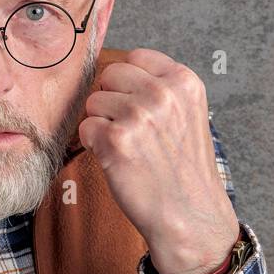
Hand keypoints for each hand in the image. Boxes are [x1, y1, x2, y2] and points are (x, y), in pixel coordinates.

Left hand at [77, 48, 238, 273]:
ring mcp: (138, 114)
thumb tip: (117, 72)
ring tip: (127, 147)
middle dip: (112, 100)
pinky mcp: (115, 139)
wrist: (189, 216)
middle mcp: (162, 93)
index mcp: (184, 81)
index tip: (138, 105)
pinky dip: (92, 144)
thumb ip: (161, 88)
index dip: (129, 83)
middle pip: (110, 74)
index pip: (136, 57)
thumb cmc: (184, 169)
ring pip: (94, 101)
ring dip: (102, 124)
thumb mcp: (188, 114)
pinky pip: (84, 127)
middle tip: (130, 130)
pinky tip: (115, 159)